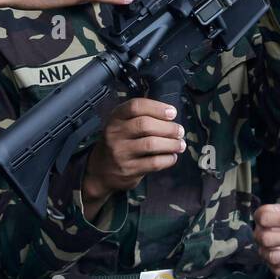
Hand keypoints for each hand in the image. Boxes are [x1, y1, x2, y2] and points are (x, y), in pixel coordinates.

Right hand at [82, 98, 185, 217]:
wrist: (100, 171)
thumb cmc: (118, 143)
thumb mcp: (121, 125)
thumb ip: (140, 117)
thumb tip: (170, 115)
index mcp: (115, 118)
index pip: (136, 106)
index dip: (157, 107)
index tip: (172, 113)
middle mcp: (115, 134)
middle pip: (145, 125)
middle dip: (168, 127)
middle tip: (179, 131)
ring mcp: (121, 153)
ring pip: (151, 144)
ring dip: (171, 143)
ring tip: (180, 144)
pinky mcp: (128, 170)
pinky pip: (154, 163)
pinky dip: (168, 159)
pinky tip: (172, 156)